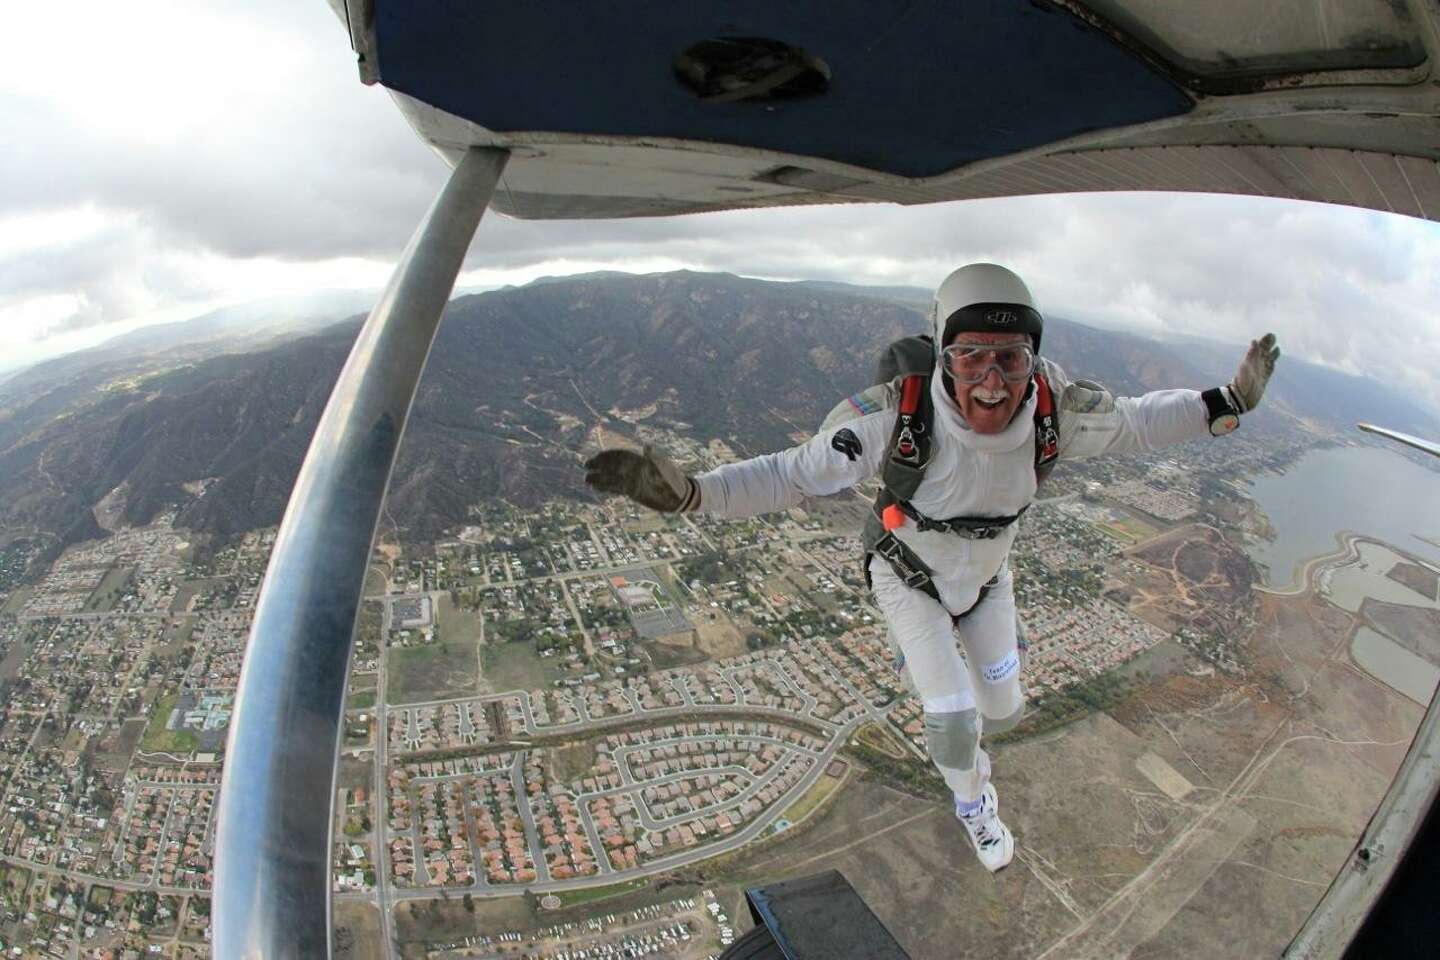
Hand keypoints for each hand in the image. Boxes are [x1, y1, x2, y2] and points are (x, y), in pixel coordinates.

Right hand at [583, 445, 698, 512]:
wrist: (680, 496)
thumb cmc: (674, 479)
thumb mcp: (664, 467)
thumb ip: (654, 457)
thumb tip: (647, 446)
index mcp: (640, 460)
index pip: (620, 456)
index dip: (607, 456)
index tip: (595, 458)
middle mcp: (635, 469)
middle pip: (613, 466)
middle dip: (599, 466)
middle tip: (586, 467)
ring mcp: (633, 480)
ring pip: (613, 478)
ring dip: (600, 478)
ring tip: (586, 480)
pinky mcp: (633, 491)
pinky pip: (617, 488)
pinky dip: (607, 487)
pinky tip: (597, 488)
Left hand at [1228, 333, 1279, 411]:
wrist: (1241, 398)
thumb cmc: (1242, 383)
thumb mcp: (1246, 367)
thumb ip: (1251, 354)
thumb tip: (1254, 341)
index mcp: (1252, 360)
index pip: (1259, 347)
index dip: (1265, 341)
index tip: (1271, 335)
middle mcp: (1256, 365)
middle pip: (1264, 352)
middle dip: (1268, 345)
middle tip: (1273, 337)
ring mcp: (1260, 372)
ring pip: (1267, 360)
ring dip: (1272, 354)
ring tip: (1277, 348)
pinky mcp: (1263, 380)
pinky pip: (1269, 370)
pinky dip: (1272, 365)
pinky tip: (1273, 362)